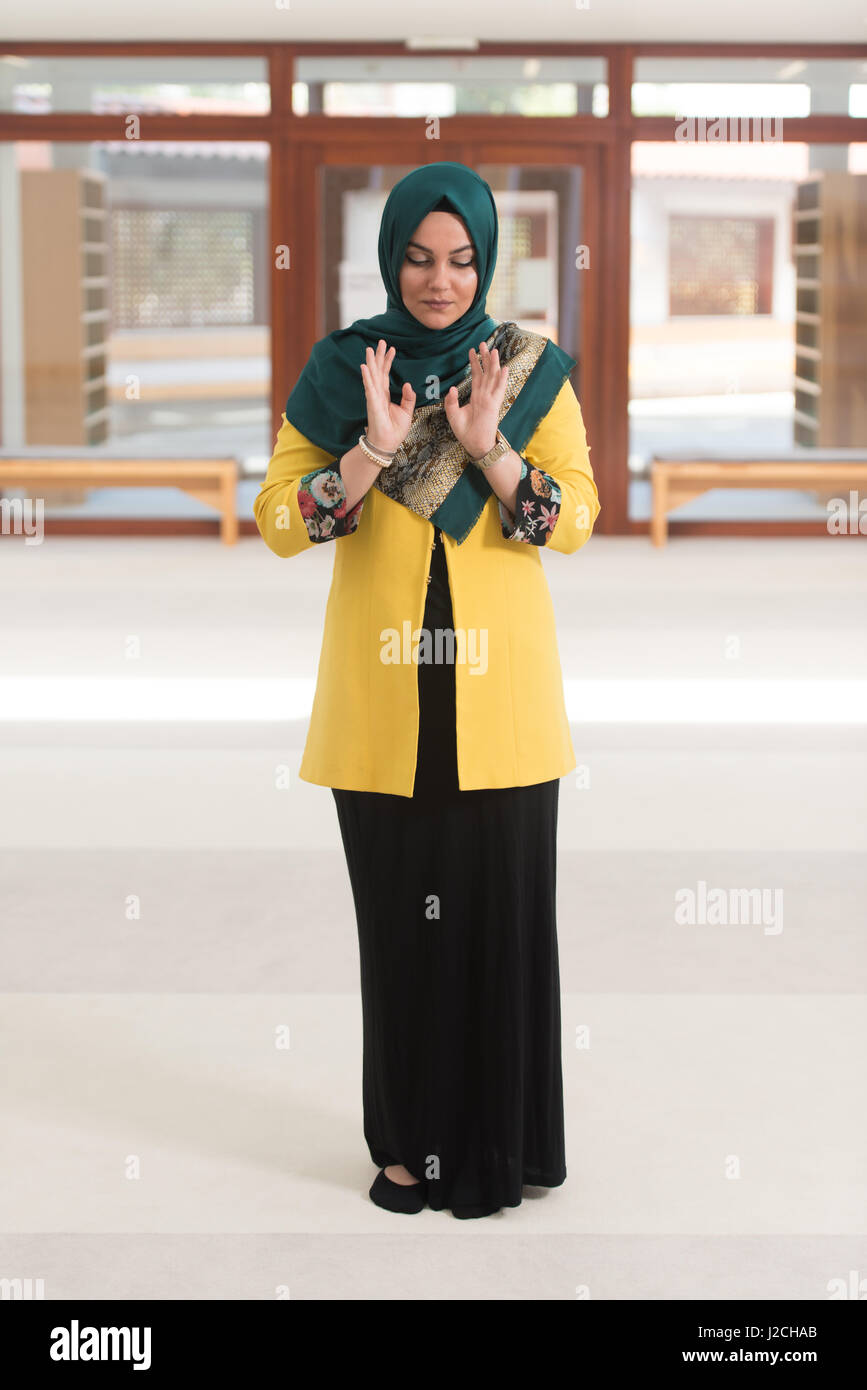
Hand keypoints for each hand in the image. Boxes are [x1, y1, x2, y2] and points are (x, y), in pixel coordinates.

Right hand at [360, 340, 415, 453]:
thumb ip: (408, 398)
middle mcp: (377, 394)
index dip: (388, 361)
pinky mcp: (372, 404)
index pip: (385, 374)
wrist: (387, 444)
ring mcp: (373, 398)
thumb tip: (408, 384)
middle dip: (379, 356)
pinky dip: (367, 377)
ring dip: (371, 362)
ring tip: (370, 349)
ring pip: (372, 376)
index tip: (392, 349)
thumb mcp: (407, 411)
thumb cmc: (394, 430)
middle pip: (378, 371)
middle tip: (380, 341)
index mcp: (385, 395)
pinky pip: (369, 388)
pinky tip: (364, 366)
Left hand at [443, 341, 508, 460]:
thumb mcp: (453, 415)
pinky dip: (502, 379)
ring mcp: (490, 399)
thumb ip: (451, 402)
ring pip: (493, 377)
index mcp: (475, 397)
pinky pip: (499, 389)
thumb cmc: (465, 432)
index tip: (472, 350)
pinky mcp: (494, 405)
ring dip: (494, 364)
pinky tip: (505, 368)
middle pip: (485, 372)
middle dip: (484, 358)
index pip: (476, 376)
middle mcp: (484, 395)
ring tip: (493, 350)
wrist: (475, 445)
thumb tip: (452, 388)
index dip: (474, 363)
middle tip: (483, 343)